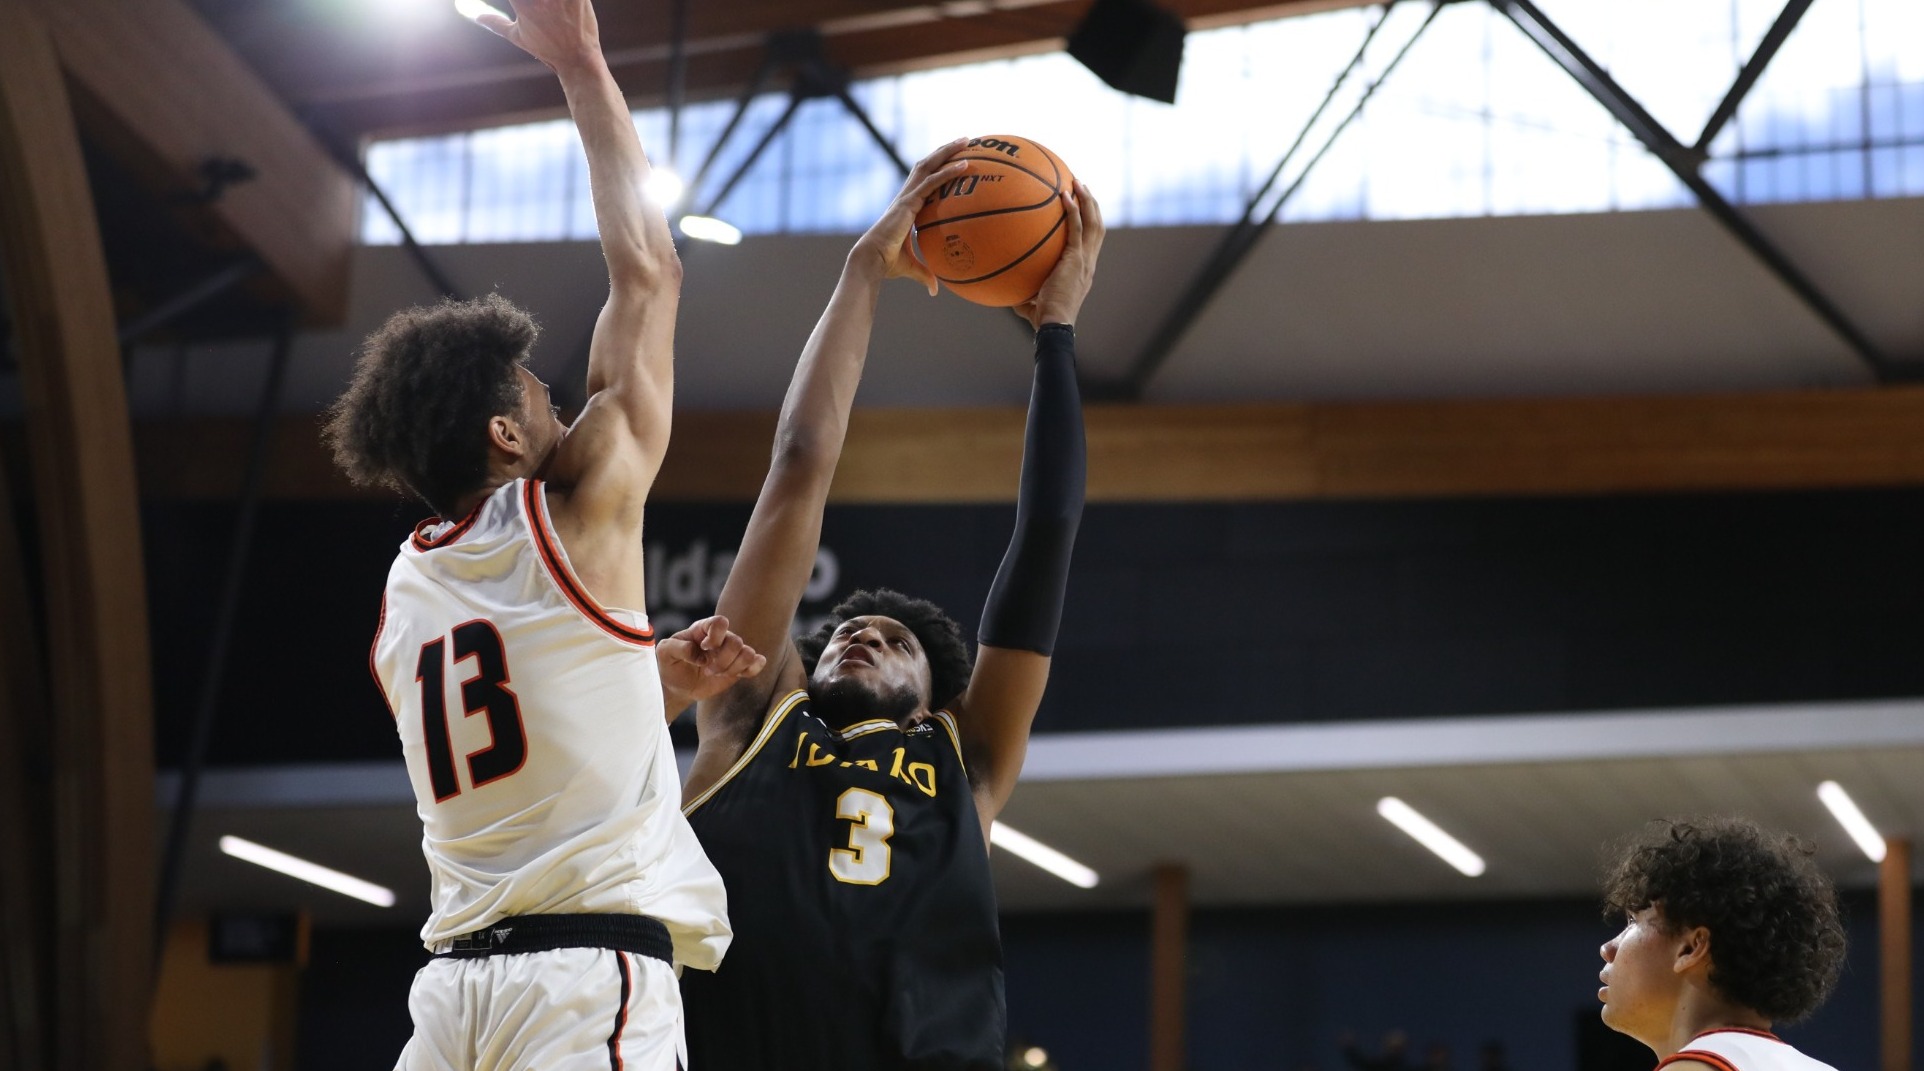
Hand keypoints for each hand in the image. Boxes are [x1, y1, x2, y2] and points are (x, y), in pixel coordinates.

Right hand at [467, 0, 601, 74]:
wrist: (578, 60)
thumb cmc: (547, 50)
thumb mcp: (518, 37)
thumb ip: (497, 23)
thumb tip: (478, 17)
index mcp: (523, 5)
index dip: (518, 1)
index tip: (521, 5)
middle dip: (537, 2)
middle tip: (540, 7)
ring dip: (550, 1)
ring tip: (550, 7)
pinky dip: (570, 0)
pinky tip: (564, 5)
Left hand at [658, 615, 767, 704]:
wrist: (676, 686)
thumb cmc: (670, 664)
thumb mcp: (664, 652)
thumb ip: (678, 647)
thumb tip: (699, 655)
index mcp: (704, 629)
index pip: (720, 622)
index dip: (715, 636)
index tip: (703, 648)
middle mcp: (721, 638)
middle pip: (735, 642)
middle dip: (722, 660)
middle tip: (707, 670)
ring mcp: (731, 653)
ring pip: (748, 653)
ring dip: (733, 668)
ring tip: (718, 674)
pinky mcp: (739, 667)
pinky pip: (757, 663)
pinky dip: (751, 669)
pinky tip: (736, 675)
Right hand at [848, 138, 974, 294]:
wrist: (871, 261)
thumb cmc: (887, 264)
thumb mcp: (913, 268)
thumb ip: (926, 274)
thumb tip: (936, 291)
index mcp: (908, 206)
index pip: (925, 180)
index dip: (939, 167)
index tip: (956, 159)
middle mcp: (908, 196)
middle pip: (928, 165)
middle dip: (946, 150)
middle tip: (967, 140)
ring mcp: (908, 196)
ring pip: (930, 165)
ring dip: (948, 151)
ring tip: (968, 140)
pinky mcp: (908, 202)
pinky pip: (932, 182)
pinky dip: (948, 172)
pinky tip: (965, 165)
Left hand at [1013, 180, 1103, 330]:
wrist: (1054, 324)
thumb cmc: (1043, 319)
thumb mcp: (1033, 301)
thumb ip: (1024, 292)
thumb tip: (1006, 289)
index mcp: (1083, 270)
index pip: (1091, 241)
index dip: (1090, 222)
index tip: (1082, 207)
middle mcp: (1089, 262)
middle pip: (1098, 226)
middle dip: (1092, 204)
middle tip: (1081, 186)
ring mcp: (1085, 259)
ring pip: (1094, 222)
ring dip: (1087, 200)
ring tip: (1077, 182)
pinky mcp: (1076, 258)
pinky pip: (1076, 228)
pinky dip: (1073, 210)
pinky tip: (1064, 195)